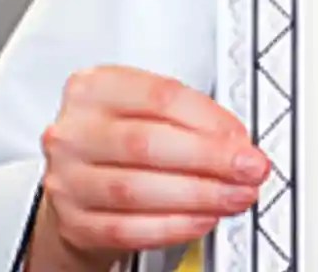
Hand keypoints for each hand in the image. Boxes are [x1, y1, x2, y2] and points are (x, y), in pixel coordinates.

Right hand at [27, 66, 269, 271]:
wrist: (79, 180)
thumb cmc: (123, 138)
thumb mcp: (150, 110)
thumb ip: (193, 118)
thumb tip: (237, 144)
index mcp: (95, 89)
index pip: (160, 97)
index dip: (210, 119)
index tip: (242, 139)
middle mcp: (74, 133)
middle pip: (147, 144)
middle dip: (210, 159)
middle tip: (250, 170)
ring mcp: (67, 179)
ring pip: (136, 190)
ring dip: (199, 195)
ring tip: (235, 196)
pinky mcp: (73, 222)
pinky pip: (126, 229)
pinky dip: (172, 225)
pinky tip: (202, 218)